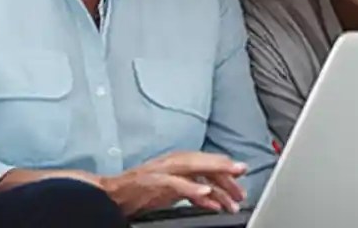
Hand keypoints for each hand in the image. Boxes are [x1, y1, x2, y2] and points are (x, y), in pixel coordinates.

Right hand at [100, 151, 247, 215]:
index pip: (206, 160)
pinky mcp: (155, 182)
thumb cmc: (143, 190)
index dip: (225, 166)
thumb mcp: (172, 189)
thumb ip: (193, 190)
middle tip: (242, 177)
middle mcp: (172, 161)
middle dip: (225, 169)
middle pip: (204, 162)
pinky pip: (177, 184)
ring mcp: (163, 171)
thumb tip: (214, 196)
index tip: (241, 174)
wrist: (115, 193)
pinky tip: (206, 192)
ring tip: (230, 194)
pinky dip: (192, 187)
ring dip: (214, 179)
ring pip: (194, 168)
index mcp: (177, 161)